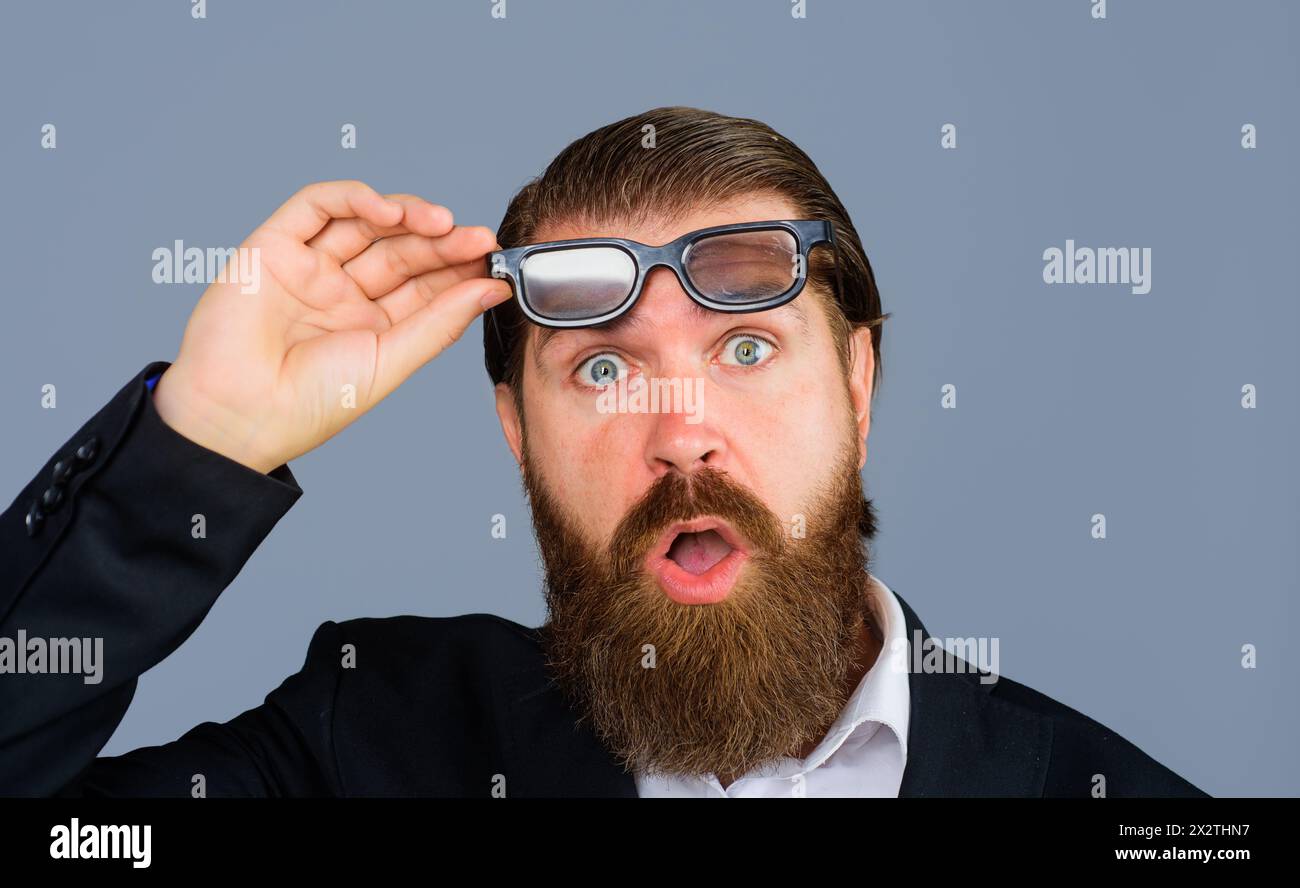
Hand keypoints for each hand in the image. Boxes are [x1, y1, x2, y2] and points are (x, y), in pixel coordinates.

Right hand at [153, 180, 511, 472]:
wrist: (239, 413)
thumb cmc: (310, 403)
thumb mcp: (389, 361)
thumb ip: (440, 323)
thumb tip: (492, 289)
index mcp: (372, 325)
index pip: (424, 285)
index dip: (458, 270)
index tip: (495, 263)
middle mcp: (342, 293)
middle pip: (402, 251)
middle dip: (442, 242)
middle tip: (478, 239)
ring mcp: (309, 268)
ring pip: (366, 223)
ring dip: (408, 216)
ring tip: (443, 223)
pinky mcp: (273, 245)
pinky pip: (317, 206)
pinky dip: (355, 198)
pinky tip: (390, 212)